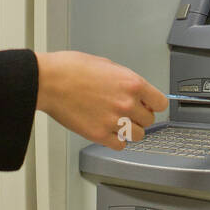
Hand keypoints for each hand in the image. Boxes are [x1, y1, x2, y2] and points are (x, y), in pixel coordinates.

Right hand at [35, 51, 167, 149]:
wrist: (49, 81)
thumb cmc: (70, 68)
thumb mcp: (105, 64)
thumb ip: (124, 79)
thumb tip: (132, 89)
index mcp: (131, 83)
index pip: (160, 102)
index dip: (153, 104)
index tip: (149, 105)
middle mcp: (126, 103)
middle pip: (149, 120)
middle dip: (139, 116)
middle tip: (127, 112)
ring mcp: (114, 121)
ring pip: (137, 135)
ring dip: (129, 130)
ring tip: (117, 122)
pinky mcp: (99, 135)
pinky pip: (119, 145)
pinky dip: (115, 140)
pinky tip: (108, 131)